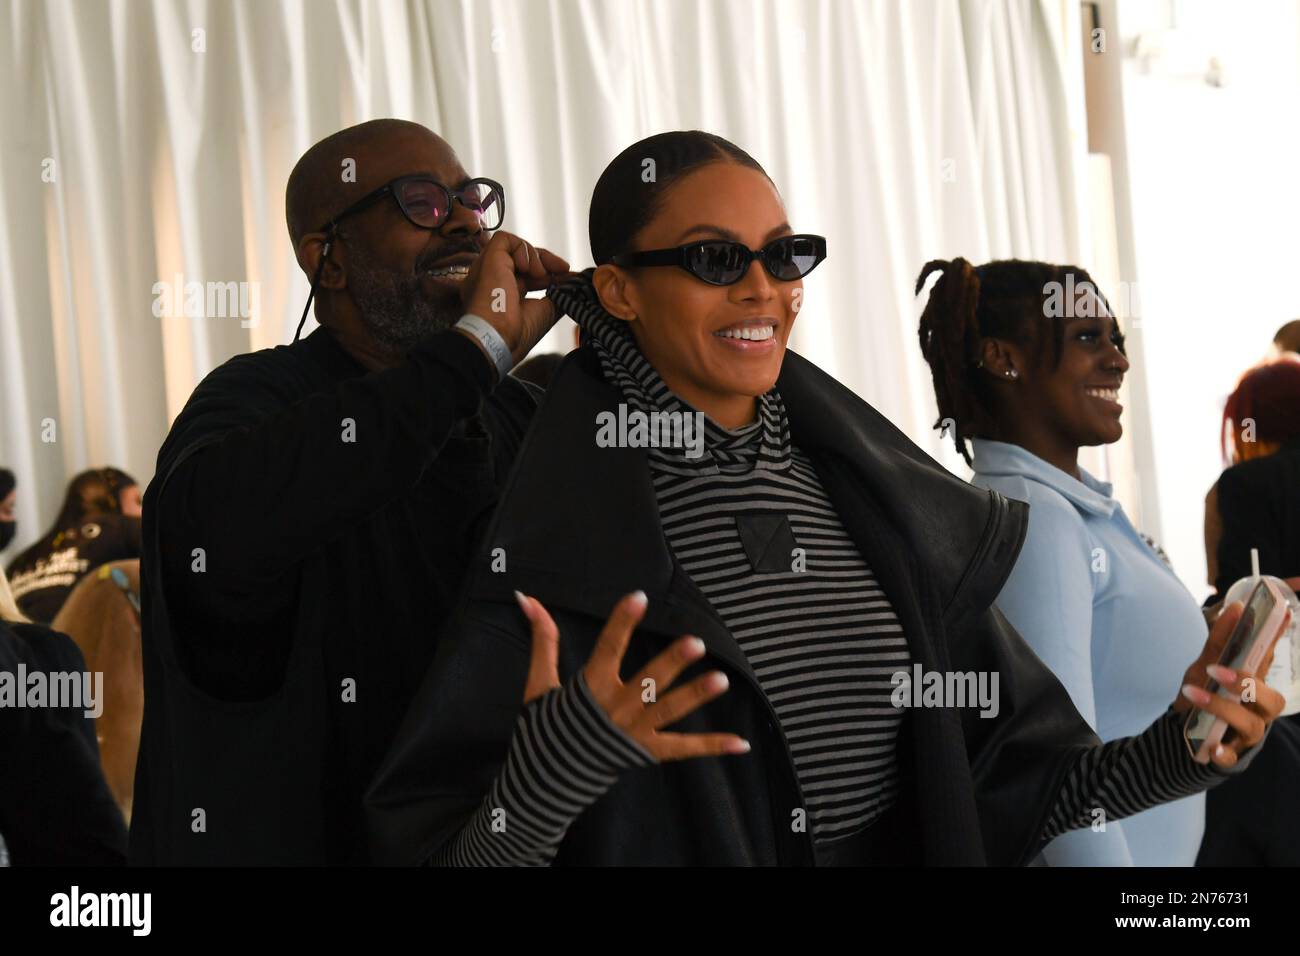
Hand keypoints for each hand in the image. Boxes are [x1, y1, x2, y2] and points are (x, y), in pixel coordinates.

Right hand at [458, 231, 570, 365]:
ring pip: (514, 247)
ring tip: (541, 275)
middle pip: (523, 258)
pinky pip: (504, 239)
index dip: (549, 272)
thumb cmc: (517, 332)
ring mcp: (489, 268)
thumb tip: (574, 284)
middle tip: (563, 270)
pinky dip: (522, 249)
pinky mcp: (488, 258)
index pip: (527, 274)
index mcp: (503, 294)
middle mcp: (493, 280)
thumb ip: (558, 295)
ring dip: (536, 257)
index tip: (568, 276)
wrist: (499, 336)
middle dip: (547, 261)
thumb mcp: (546, 311)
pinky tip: (528, 268)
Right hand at [516, 590, 750, 761]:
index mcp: (590, 689)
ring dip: (695, 696)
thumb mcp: (538, 683)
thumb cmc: (542, 730)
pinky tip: (740, 743)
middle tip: (695, 643)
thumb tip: (528, 599)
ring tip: (721, 680)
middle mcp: (615, 710)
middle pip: (647, 683)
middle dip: (671, 664)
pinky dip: (712, 747)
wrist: (543, 782)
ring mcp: (634, 733)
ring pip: (669, 711)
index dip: (622, 622)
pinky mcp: (647, 754)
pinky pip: (683, 749)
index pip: (608, 648)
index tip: (639, 597)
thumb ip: (543, 639)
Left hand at [1173, 600, 1289, 767]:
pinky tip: (1214, 748)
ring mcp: (1247, 732)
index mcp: (1254, 684)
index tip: (1285, 614)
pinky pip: (1232, 757)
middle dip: (1247, 684)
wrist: (1183, 736)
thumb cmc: (1204, 696)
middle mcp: (1258, 709)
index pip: (1269, 660)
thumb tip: (1236, 607)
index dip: (1277, 638)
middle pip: (1271, 699)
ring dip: (1221, 708)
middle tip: (1215, 670)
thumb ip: (1218, 642)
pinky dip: (1224, 753)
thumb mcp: (1203, 668)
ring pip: (1251, 724)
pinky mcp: (1231, 753)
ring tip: (1193, 694)